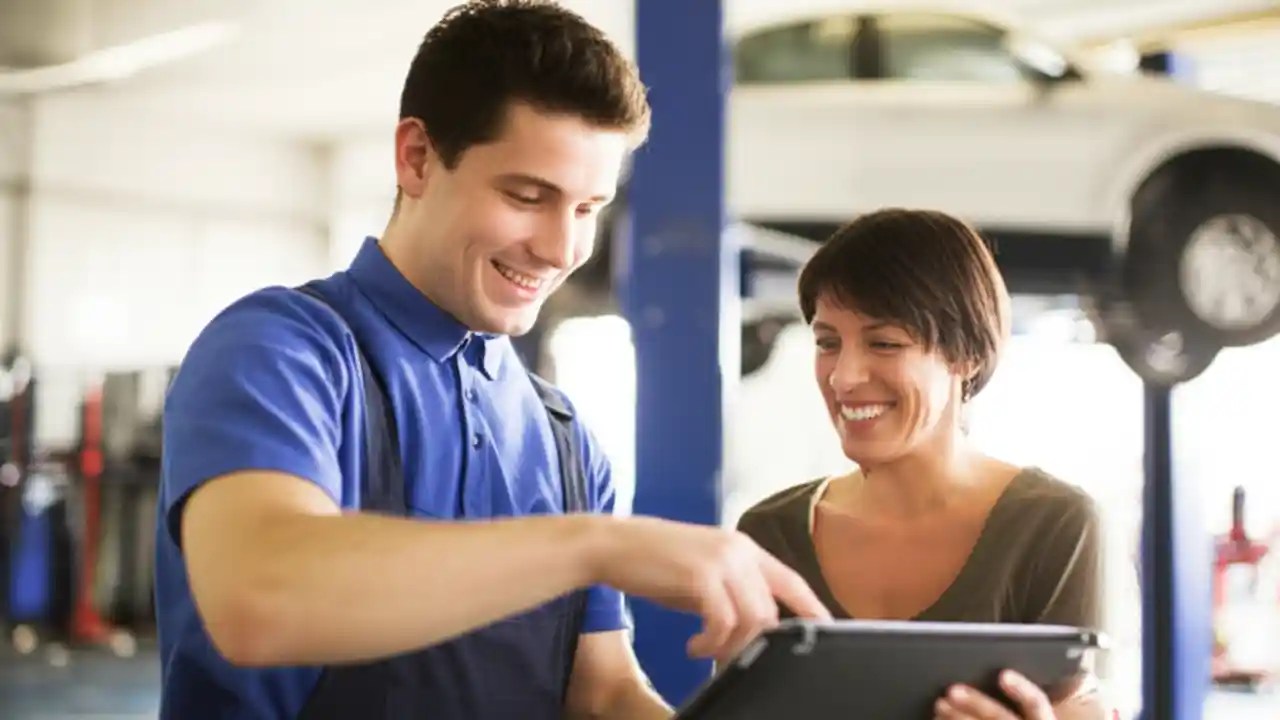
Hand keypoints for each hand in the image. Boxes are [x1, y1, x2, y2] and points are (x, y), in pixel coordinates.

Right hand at [590, 516, 831, 660]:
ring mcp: (722, 560)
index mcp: (744, 547)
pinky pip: (722, 622)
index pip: (792, 581)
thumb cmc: (654, 562)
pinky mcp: (701, 574)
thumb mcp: (702, 574)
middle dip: (757, 643)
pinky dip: (710, 643)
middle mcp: (740, 550)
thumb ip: (730, 593)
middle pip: (771, 610)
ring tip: (706, 652)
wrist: (613, 544)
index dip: (812, 609)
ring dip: (731, 646)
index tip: (824, 632)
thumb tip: (750, 628)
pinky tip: (691, 647)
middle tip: (729, 660)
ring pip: (752, 618)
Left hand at [934, 670, 1054, 718]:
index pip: (1036, 704)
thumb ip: (1019, 699)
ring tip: (940, 705)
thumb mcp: (1030, 713)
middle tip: (952, 690)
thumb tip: (996, 671)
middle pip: (1002, 718)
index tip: (1003, 675)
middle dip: (977, 703)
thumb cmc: (1020, 717)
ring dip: (957, 718)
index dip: (1022, 689)